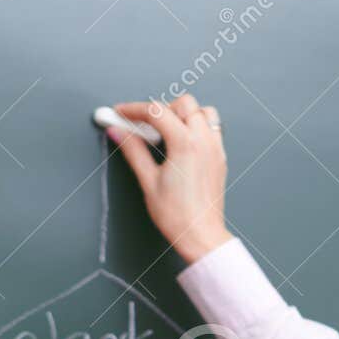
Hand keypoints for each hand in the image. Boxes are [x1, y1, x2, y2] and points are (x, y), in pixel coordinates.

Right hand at [110, 94, 233, 264]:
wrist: (201, 235)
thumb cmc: (177, 216)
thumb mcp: (148, 181)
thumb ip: (133, 151)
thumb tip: (118, 132)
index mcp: (185, 143)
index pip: (156, 111)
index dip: (133, 109)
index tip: (120, 113)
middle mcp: (204, 141)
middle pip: (183, 103)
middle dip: (161, 109)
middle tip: (143, 127)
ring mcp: (215, 148)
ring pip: (202, 112)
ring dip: (183, 115)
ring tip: (166, 133)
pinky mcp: (220, 157)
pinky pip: (212, 129)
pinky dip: (196, 128)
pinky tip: (182, 144)